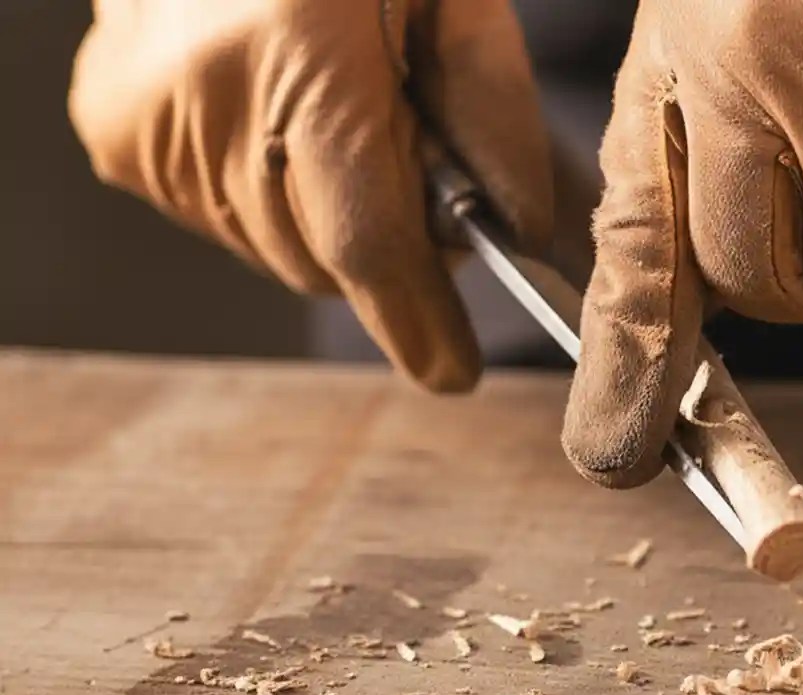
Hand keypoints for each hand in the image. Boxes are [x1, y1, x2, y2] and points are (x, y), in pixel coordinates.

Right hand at [68, 0, 551, 390]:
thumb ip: (494, 111)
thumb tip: (517, 234)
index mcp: (304, 48)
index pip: (366, 239)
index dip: (416, 318)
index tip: (454, 370)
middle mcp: (208, 97)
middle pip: (324, 259)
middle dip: (389, 250)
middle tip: (420, 176)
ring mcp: (147, 123)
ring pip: (276, 250)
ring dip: (330, 223)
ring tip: (343, 130)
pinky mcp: (116, 136)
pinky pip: (226, 221)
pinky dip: (275, 198)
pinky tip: (282, 123)